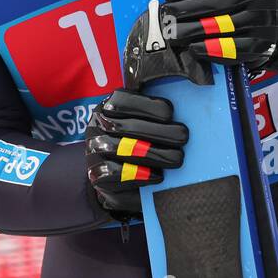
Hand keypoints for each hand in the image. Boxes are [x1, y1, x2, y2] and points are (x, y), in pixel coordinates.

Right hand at [85, 89, 187, 217]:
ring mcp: (93, 151)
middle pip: (125, 127)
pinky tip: (157, 175)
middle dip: (159, 132)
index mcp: (107, 107)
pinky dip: (139, 175)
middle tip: (183, 137)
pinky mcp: (96, 175)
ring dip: (153, 154)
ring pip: (120, 150)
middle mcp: (96, 126)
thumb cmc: (138, 141)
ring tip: (176, 158)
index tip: (170, 114)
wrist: (117, 176)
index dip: (148, 106)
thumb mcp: (143, 121)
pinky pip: (115, 174)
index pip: (122, 101)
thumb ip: (156, 113)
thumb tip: (185, 110)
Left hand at [160, 0, 277, 70]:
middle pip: (218, 2)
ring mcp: (265, 20)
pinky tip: (194, 48)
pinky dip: (213, 49)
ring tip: (173, 32)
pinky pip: (235, 48)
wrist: (273, 20)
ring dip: (194, 30)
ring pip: (224, 26)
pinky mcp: (263, 43)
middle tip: (166, 14)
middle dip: (187, 9)